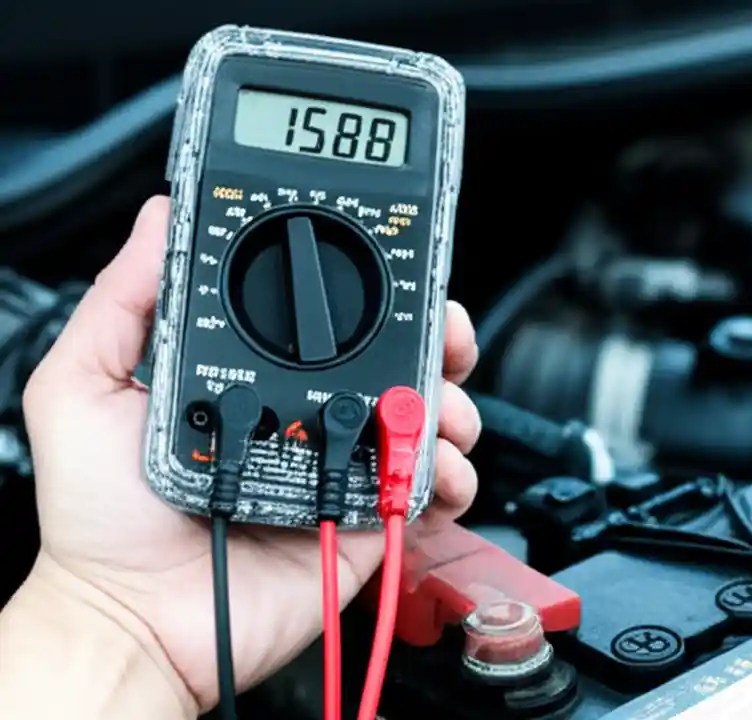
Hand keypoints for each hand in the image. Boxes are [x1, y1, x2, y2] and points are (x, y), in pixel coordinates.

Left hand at [14, 196, 481, 711]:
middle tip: (443, 336)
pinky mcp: (367, 521)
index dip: (371, 289)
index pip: (328, 320)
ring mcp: (343, 469)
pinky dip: (452, 473)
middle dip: (437, 338)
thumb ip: (122, 301)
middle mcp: (309, 418)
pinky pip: (429, 491)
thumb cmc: (100, 516)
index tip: (394, 267)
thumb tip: (159, 218)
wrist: (132, 616)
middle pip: (397, 361)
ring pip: (427, 418)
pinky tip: (435, 466)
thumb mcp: (84, 386)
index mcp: (257, 381)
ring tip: (438, 412)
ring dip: (452, 403)